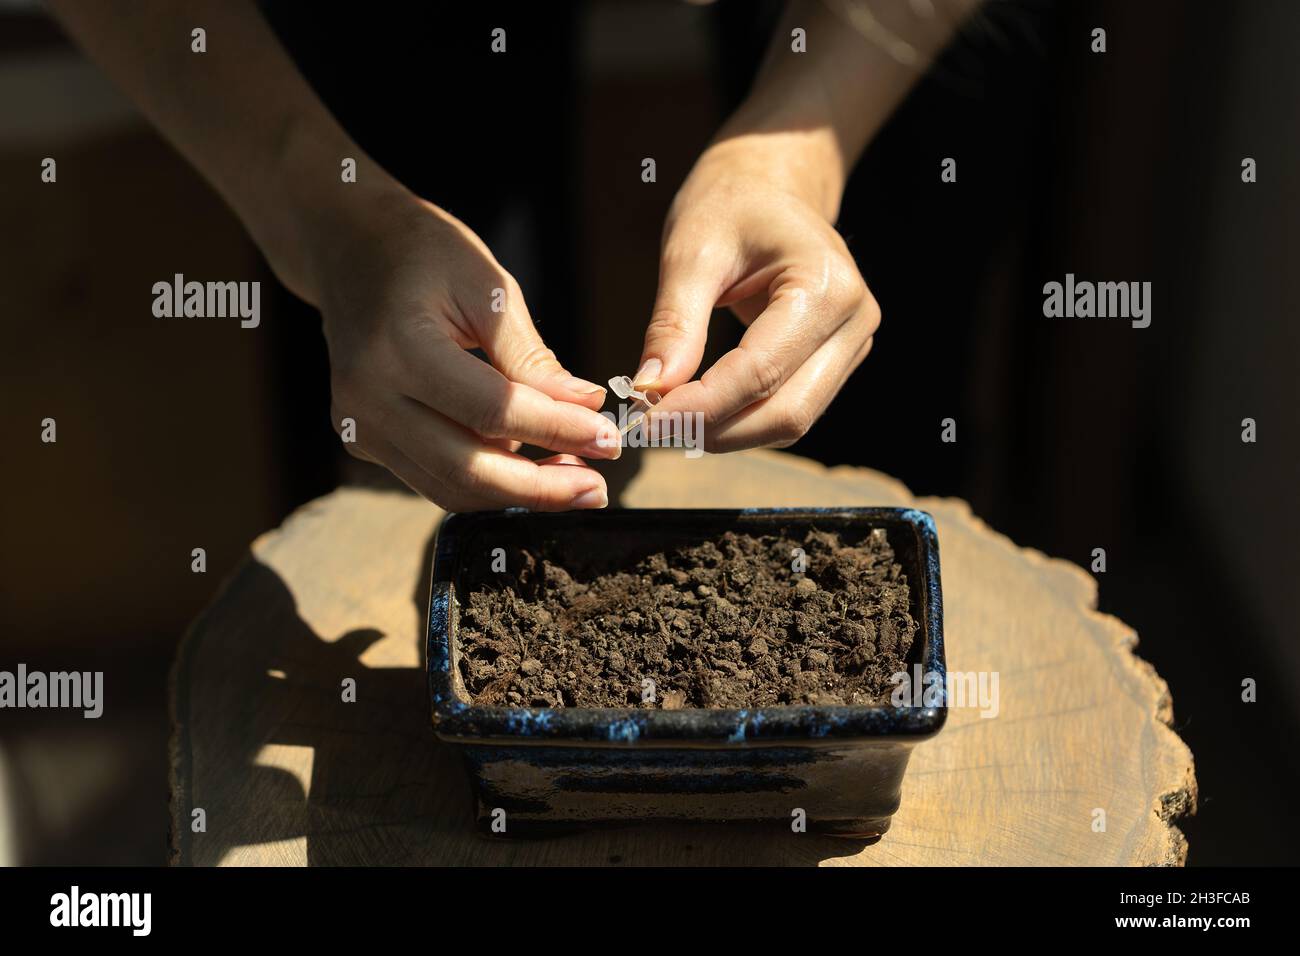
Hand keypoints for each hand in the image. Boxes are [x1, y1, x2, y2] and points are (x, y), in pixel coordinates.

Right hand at [312, 188, 618, 510]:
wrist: (350, 248)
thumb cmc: (425, 255)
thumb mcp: (487, 286)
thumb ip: (532, 357)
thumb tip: (586, 410)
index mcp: (399, 346)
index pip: (491, 409)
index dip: (556, 431)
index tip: (609, 439)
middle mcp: (369, 396)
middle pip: (467, 467)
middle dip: (541, 488)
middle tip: (597, 489)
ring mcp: (361, 425)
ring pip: (450, 486)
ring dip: (518, 495)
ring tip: (575, 483)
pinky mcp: (365, 440)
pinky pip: (434, 478)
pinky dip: (488, 484)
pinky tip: (532, 471)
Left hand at [635, 139, 879, 452]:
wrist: (770, 184)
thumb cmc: (730, 203)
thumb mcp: (691, 251)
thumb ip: (673, 323)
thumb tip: (650, 390)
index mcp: (826, 285)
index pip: (760, 372)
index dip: (700, 407)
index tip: (644, 421)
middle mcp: (854, 321)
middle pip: (785, 411)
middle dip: (715, 429)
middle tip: (650, 430)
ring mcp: (852, 345)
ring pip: (791, 421)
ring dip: (727, 434)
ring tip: (668, 422)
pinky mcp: (836, 361)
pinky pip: (789, 408)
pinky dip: (742, 421)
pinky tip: (697, 412)